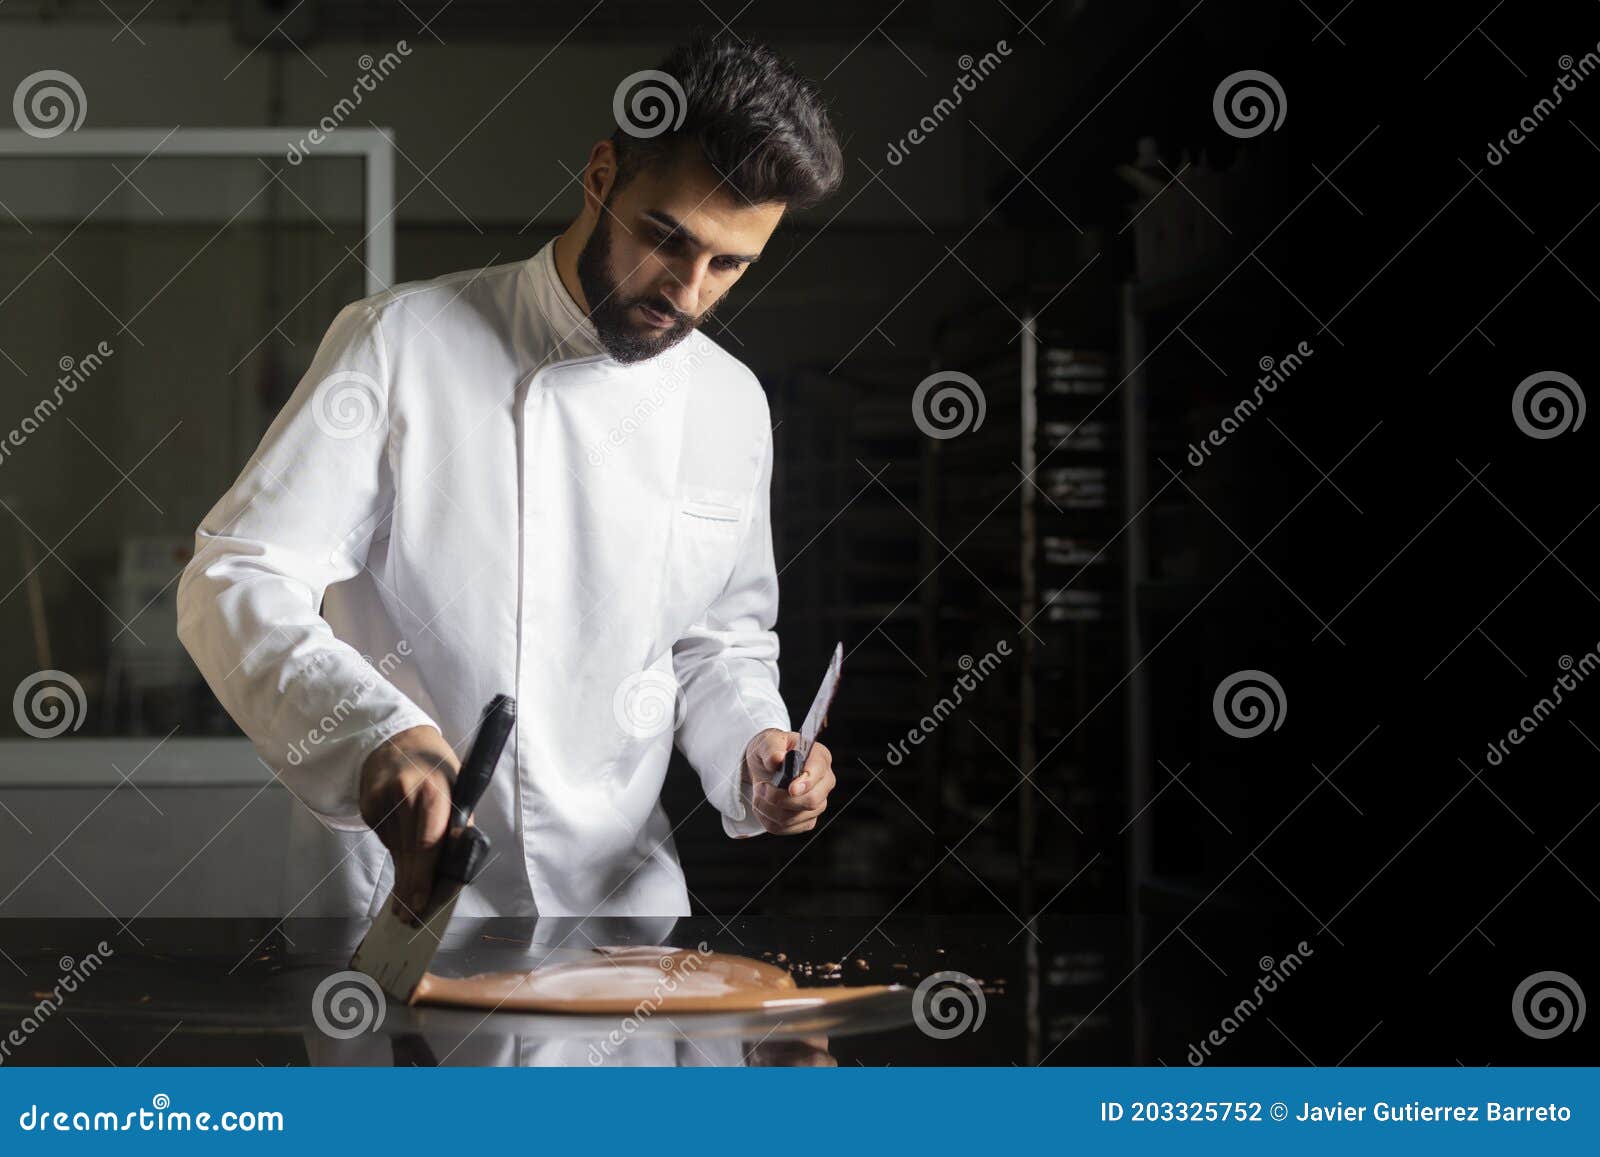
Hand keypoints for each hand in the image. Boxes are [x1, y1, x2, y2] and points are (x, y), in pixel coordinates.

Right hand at [358, 725, 458, 924]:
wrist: (399, 740)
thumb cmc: (438, 771)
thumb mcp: (459, 791)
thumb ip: (458, 828)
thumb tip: (453, 872)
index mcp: (436, 790)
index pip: (428, 842)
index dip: (423, 876)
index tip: (420, 903)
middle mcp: (406, 793)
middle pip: (408, 852)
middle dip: (410, 887)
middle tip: (407, 915)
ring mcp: (382, 798)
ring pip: (395, 850)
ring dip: (403, 870)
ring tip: (407, 891)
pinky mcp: (367, 804)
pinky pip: (384, 838)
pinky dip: (394, 846)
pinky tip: (401, 839)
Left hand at [741, 728, 834, 834]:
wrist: (764, 767)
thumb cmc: (771, 750)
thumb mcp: (767, 741)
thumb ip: (772, 748)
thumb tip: (778, 760)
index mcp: (820, 758)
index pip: (819, 773)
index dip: (806, 782)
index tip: (790, 788)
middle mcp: (824, 782)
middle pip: (811, 801)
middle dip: (780, 798)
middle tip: (761, 787)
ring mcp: (817, 804)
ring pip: (793, 818)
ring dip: (768, 808)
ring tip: (759, 793)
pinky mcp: (805, 821)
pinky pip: (784, 828)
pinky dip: (767, 818)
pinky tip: (763, 804)